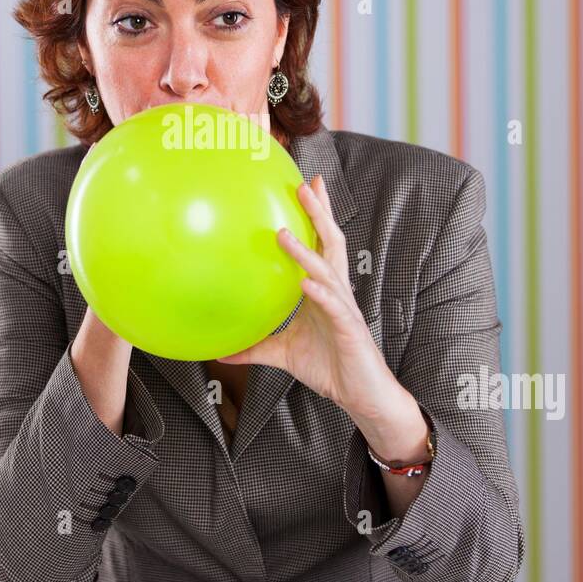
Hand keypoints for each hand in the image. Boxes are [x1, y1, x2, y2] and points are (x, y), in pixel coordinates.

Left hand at [216, 173, 411, 432]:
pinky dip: (320, 293)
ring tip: (284, 233)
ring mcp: (344, 308)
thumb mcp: (283, 354)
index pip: (320, 244)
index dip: (317, 215)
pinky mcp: (350, 330)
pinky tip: (306, 283)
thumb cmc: (329, 368)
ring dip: (306, 252)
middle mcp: (337, 291)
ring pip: (328, 271)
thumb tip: (221, 352)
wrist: (361, 396)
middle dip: (320, 213)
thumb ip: (255, 348)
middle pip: (330, 243)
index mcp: (324, 290)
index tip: (306, 185)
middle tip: (307, 184)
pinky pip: (334, 307)